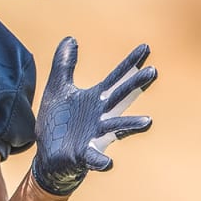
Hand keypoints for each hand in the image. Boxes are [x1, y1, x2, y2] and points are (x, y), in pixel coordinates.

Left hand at [31, 37, 156, 195]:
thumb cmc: (58, 122)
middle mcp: (99, 115)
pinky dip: (100, 160)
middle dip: (135, 85)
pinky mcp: (82, 152)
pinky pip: (94, 156)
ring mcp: (93, 134)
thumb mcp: (58, 88)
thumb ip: (63, 64)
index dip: (129, 63)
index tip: (145, 48)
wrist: (48, 153)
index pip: (116, 78)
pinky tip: (107, 162)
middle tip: (152, 72)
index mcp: (94, 99)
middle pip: (120, 97)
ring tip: (147, 121)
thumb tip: (70, 38)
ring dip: (130, 124)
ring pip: (114, 127)